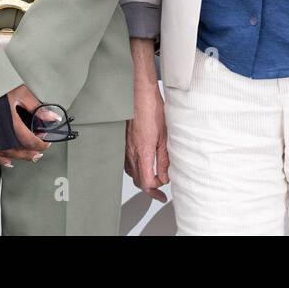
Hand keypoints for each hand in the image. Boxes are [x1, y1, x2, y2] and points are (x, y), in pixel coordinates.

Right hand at [0, 84, 53, 167]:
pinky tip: (8, 161)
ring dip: (21, 156)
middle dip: (33, 151)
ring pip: (8, 154)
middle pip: (19, 150)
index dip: (41, 143)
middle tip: (41, 148)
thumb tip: (53, 118)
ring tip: (31, 156)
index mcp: (11, 123)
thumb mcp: (20, 93)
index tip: (47, 142)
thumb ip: (37, 108)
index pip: (29, 140)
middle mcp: (0, 134)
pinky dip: (1, 160)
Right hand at [124, 81, 168, 202]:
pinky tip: (141, 166)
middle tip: (159, 193)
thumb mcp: (164, 136)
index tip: (162, 193)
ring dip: (141, 180)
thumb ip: (164, 159)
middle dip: (149, 189)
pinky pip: (127, 163)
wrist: (138, 94)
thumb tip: (165, 176)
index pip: (146, 182)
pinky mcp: (123, 142)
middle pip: (138, 180)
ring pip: (131, 172)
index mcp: (143, 152)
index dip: (155, 191)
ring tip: (152, 181)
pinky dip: (135, 169)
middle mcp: (132, 152)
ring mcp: (125, 147)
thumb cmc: (151, 110)